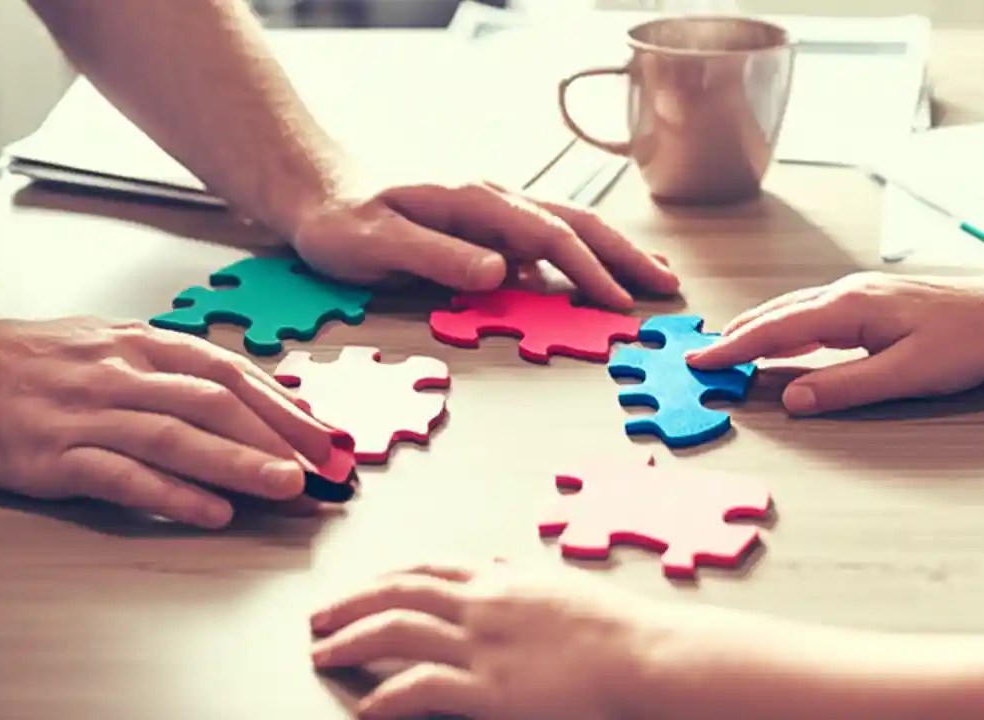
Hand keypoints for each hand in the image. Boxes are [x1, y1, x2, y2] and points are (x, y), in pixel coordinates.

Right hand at [0, 316, 333, 527]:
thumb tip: (246, 390)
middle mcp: (121, 373)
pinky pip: (123, 475)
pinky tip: (212, 511)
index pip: (227, 371)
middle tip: (324, 465)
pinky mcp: (55, 455)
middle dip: (277, 434)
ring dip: (239, 462)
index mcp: (140, 343)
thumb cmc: (32, 363)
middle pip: (214, 401)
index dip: (282, 403)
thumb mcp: (108, 343)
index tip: (324, 432)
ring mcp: (88, 414)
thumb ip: (171, 366)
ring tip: (287, 487)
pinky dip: (172, 494)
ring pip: (177, 436)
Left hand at [289, 180, 678, 310]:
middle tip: (665, 286)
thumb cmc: (341, 218)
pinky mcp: (484, 230)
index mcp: (472, 199)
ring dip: (610, 254)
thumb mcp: (376, 240)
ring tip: (651, 278)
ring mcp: (491, 214)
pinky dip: (577, 262)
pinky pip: (541, 245)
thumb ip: (436, 255)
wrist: (318, 192)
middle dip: (622, 255)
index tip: (617, 301)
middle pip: (572, 223)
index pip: (545, 233)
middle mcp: (491, 201)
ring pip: (564, 230)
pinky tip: (595, 281)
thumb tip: (499, 273)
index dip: (586, 268)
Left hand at [310, 562, 665, 719]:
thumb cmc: (616, 627)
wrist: (644, 658)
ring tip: (322, 654)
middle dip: (352, 602)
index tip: (364, 584)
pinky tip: (365, 709)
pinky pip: (418, 688)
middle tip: (320, 616)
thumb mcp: (563, 584)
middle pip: (398, 592)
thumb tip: (500, 563)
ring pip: (394, 632)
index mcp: (501, 579)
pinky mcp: (486, 690)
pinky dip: (384, 698)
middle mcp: (481, 604)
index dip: (388, 576)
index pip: (429, 567)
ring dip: (350, 641)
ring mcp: (480, 645)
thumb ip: (524, 575)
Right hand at [687, 272, 983, 414]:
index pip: (774, 329)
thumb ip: (844, 387)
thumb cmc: (965, 343)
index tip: (699, 362)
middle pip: (775, 314)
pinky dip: (784, 326)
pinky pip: (811, 312)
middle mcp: (845, 293)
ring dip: (757, 329)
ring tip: (728, 347)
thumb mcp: (905, 375)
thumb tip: (792, 399)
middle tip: (700, 357)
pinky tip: (782, 339)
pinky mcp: (870, 301)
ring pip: (792, 310)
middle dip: (735, 336)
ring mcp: (857, 294)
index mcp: (846, 307)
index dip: (734, 348)